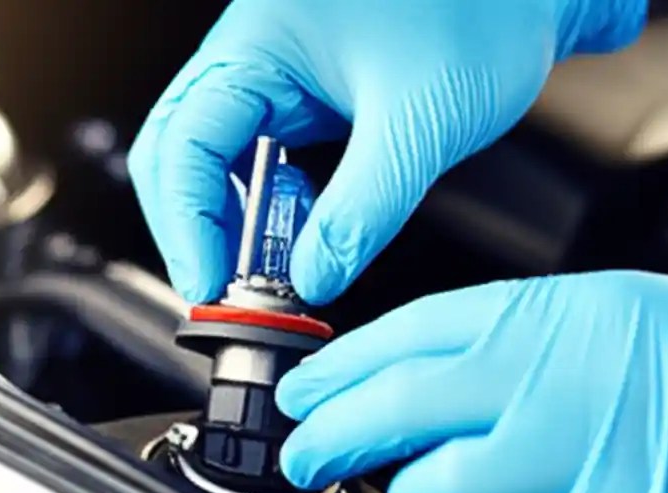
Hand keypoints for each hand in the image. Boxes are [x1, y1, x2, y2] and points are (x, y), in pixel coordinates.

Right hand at [129, 0, 646, 304]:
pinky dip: (271, 204)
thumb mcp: (420, 127)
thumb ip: (361, 214)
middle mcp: (254, 50)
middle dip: (199, 227)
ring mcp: (273, 70)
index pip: (186, 143)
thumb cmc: (487, 15)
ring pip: (216, 159)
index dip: (188, 224)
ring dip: (236, 221)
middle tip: (230, 290)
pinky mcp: (300, 92)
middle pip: (180, 151)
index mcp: (262, 38)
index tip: (212, 286)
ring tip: (275, 267)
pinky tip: (304, 228)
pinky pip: (260, 157)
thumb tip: (312, 278)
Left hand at [276, 271, 667, 492]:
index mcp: (554, 314)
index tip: (301, 392)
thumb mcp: (616, 311)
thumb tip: (430, 379)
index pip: (408, 332)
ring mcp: (585, 457)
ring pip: (437, 492)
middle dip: (329, 436)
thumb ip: (521, 341)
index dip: (339, 366)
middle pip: (398, 408)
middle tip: (301, 454)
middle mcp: (556, 376)